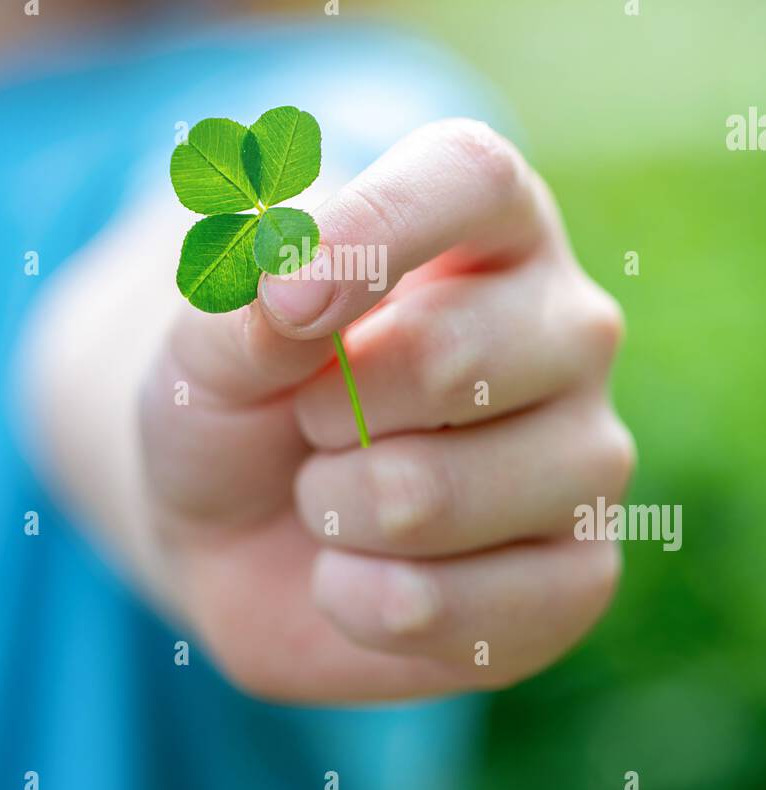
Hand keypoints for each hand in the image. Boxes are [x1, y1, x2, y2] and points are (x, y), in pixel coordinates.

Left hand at [139, 119, 633, 701]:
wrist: (239, 529)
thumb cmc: (241, 399)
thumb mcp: (203, 339)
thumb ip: (237, 303)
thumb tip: (294, 296)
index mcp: (490, 224)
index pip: (471, 177)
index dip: (372, 232)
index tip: (283, 298)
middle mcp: (563, 326)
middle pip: (451, 353)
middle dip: (326, 409)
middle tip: (311, 419)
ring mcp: (586, 452)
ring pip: (434, 497)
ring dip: (334, 511)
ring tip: (335, 495)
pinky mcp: (581, 575)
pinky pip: (468, 611)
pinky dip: (365, 604)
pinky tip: (363, 576)